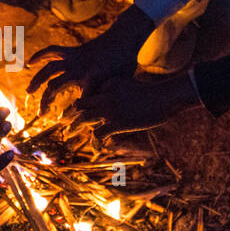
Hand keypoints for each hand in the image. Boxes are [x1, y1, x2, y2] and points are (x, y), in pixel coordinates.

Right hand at [28, 7, 155, 113]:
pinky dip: (40, 55)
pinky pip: (52, 51)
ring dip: (37, 80)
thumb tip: (101, 118)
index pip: (78, 104)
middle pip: (55, 87)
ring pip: (49, 70)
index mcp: (93, 80)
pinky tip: (29, 63)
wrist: (125, 37)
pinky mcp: (72, 51)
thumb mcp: (120, 85)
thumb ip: (106, 99)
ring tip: (28, 91)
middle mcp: (79, 69)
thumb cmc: (126, 63)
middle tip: (41, 114)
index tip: (65, 129)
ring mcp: (74, 59)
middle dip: (46, 101)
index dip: (70, 118)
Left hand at [72, 72, 200, 138]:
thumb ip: (120, 93)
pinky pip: (98, 134)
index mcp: (108, 84)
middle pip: (81, 105)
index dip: (83, 104)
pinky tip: (95, 146)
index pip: (90, 95)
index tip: (76, 110)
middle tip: (63, 122)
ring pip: (83, 119)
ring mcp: (109, 109)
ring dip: (74, 128)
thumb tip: (113, 100)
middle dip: (71, 115)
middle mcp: (105, 95)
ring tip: (67, 135)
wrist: (166, 96)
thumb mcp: (133, 87)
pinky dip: (95, 141)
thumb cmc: (155, 93)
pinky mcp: (115, 123)